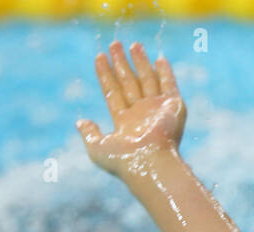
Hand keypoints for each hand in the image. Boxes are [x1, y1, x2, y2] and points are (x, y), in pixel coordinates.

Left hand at [77, 42, 185, 178]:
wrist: (151, 164)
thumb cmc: (123, 161)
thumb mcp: (97, 148)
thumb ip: (89, 133)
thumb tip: (80, 122)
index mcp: (125, 123)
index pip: (113, 93)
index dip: (106, 75)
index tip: (99, 57)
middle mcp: (142, 115)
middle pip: (129, 83)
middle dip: (121, 63)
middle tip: (114, 44)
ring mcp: (158, 110)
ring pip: (147, 80)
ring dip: (140, 62)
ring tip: (133, 44)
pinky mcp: (173, 108)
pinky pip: (169, 86)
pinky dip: (166, 73)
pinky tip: (159, 59)